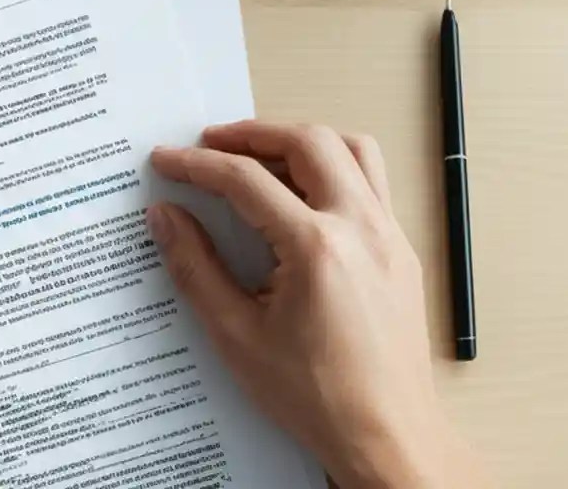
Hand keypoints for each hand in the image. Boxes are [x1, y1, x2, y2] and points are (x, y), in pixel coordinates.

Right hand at [148, 121, 486, 488]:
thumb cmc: (317, 397)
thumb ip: (195, 268)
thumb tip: (166, 217)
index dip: (197, 165)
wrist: (387, 434)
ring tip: (260, 155)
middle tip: (210, 144)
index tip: (166, 161)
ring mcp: (389, 235)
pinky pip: (371, 182)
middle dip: (252, 133)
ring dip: (302, 141)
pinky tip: (303, 194)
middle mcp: (361, 228)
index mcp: (317, 248)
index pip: (246, 180)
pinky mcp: (401, 250)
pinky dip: (333, 167)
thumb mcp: (237, 336)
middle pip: (307, 142)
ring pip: (352, 150)